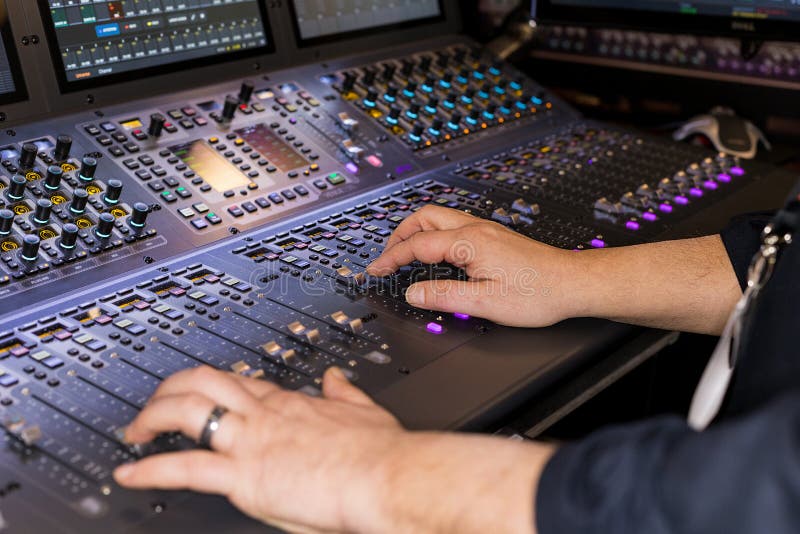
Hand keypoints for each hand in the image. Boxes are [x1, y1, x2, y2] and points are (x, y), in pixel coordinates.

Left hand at [114, 366, 403, 532]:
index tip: (199, 395)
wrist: (389, 474)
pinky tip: (130, 473)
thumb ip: (343, 391)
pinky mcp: (246, 476)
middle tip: (154, 406)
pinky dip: (150, 469)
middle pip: (204, 382)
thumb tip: (335, 376)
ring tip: (135, 431)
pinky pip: (186, 467)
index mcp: (291, 402)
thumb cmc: (382, 452)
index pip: (239, 383)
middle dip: (170, 389)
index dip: (212, 386)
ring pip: (187, 410)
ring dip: (152, 417)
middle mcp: (266, 414)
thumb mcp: (364, 410)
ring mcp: (252, 441)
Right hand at [367, 205, 580, 327]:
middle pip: (424, 217)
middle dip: (399, 234)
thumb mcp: (485, 303)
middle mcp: (476, 229)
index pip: (417, 245)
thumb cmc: (539, 292)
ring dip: (416, 231)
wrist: (573, 283)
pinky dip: (434, 234)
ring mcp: (486, 229)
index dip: (391, 258)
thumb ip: (444, 296)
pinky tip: (436, 253)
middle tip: (386, 256)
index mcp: (469, 242)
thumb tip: (414, 293)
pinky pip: (453, 225)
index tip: (376, 270)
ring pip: (439, 217)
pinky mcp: (494, 236)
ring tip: (405, 252)